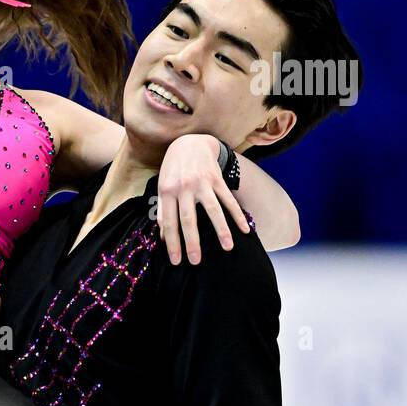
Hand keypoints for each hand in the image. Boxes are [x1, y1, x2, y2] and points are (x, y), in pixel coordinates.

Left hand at [157, 133, 250, 265]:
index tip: (176, 260)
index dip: (172, 243)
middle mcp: (184, 188)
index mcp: (167, 192)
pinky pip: (229, 200)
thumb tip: (162, 237)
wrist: (190, 143)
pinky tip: (244, 229)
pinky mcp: (217, 179)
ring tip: (228, 248)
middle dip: (193, 242)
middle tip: (196, 262)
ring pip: (213, 210)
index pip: (169, 222)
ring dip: (221, 230)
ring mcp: (202, 183)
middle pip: (189, 219)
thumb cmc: (173, 170)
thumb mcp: (162, 187)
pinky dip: (237, 215)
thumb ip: (162, 211)